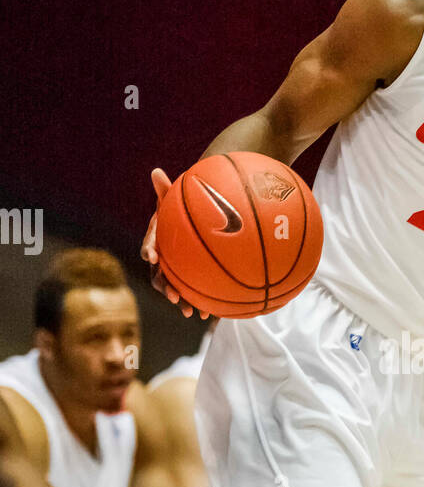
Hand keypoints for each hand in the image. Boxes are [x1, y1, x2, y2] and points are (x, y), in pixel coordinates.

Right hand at [140, 169, 208, 319]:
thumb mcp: (176, 197)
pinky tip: (210, 315)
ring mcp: (176, 270)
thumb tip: (155, 170)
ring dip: (182, 300)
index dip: (150, 250)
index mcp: (158, 240)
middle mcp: (164, 258)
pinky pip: (193, 292)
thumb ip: (167, 189)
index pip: (150, 245)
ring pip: (176, 287)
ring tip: (189, 312)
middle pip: (159, 274)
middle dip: (165, 286)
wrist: (195, 219)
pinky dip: (199, 303)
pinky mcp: (190, 278)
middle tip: (173, 295)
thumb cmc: (184, 207)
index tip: (152, 256)